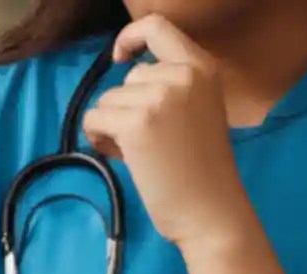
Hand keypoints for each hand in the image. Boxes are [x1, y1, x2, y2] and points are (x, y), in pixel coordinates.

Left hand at [83, 14, 257, 248]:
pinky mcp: (136, 124)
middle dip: (127, 107)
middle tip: (148, 141)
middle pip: (128, 78)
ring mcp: (158, 98)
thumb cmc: (203, 172)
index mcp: (202, 69)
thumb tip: (127, 73)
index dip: (130, 38)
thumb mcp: (199, 111)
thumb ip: (173, 87)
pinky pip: (95, 118)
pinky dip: (99, 138)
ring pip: (108, 99)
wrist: (211, 212)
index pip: (157, 27)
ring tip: (142, 154)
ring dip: (114, 126)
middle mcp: (182, 76)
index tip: (119, 59)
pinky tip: (123, 158)